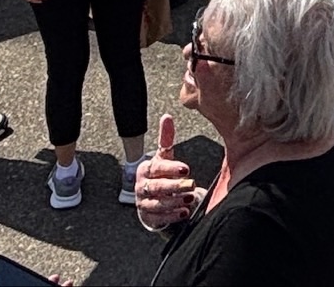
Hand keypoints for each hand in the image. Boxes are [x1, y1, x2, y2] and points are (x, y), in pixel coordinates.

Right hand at [135, 115, 202, 230]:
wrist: (153, 199)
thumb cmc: (161, 174)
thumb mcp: (164, 157)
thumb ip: (166, 139)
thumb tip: (167, 116)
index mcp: (146, 169)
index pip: (157, 168)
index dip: (171, 169)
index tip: (187, 169)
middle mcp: (141, 186)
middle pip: (157, 187)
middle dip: (175, 186)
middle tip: (192, 185)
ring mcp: (143, 203)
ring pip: (157, 203)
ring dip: (174, 202)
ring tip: (189, 199)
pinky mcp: (147, 217)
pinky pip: (158, 218)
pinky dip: (170, 216)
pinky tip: (183, 212)